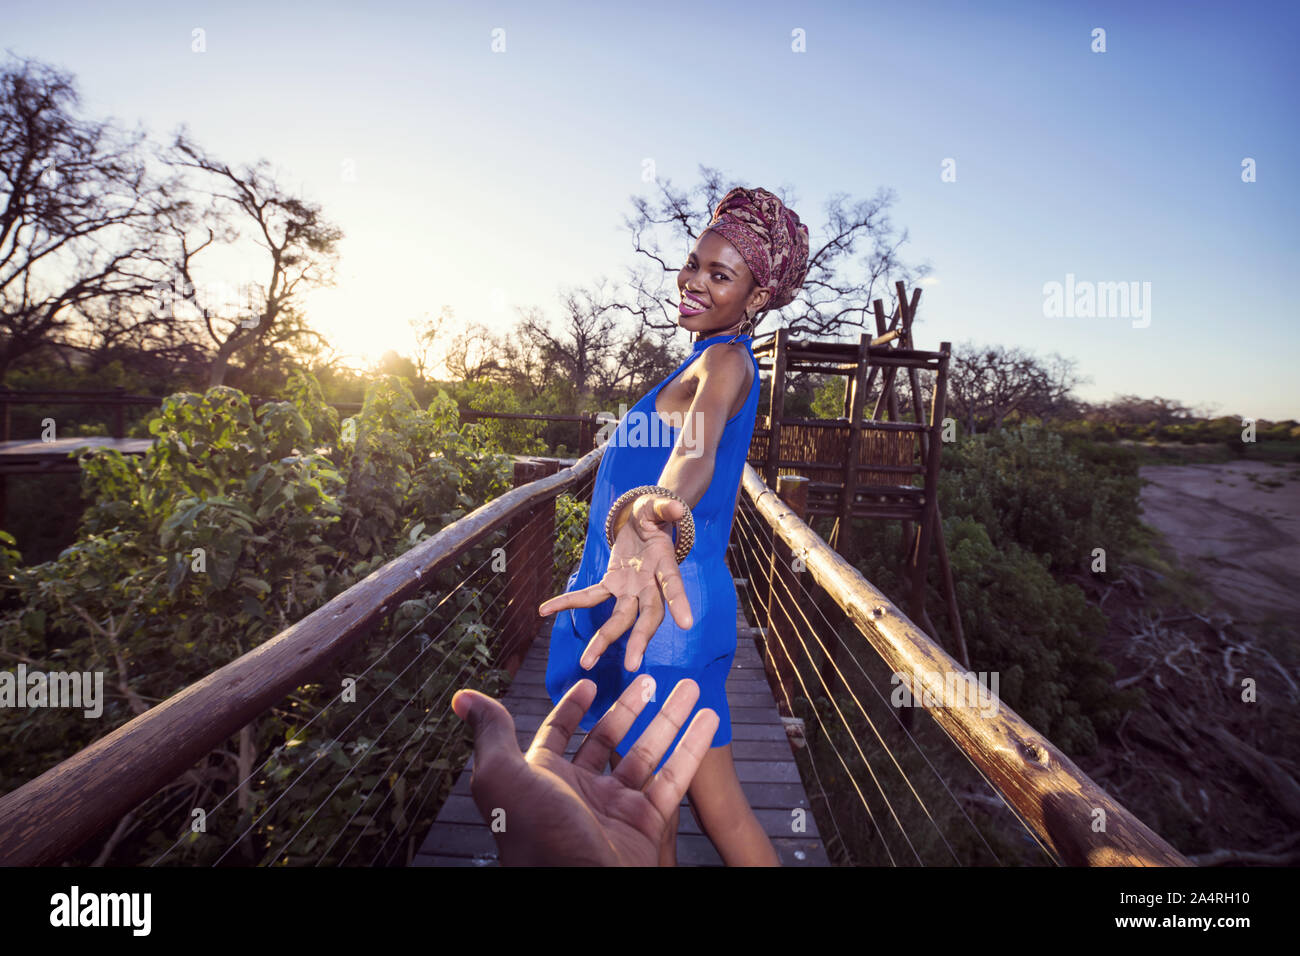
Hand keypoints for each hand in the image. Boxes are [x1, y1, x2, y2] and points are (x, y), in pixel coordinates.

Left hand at [450, 675, 718, 865]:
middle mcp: (578, 792)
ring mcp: (615, 808)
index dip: (571, 708)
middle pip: (608, 739)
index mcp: (542, 779)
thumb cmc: (536, 835)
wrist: (580, 888)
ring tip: (691, 687)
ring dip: (669, 719)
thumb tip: (462, 698)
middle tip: (651, 679)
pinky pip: (673, 778)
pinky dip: (692, 747)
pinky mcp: (646, 824)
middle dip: (629, 708)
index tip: (591, 682)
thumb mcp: (503, 777)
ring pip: (646, 753)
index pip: (558, 734)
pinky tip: (708, 719)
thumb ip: (492, 734)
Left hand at [539, 493, 693, 671]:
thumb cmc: (652, 516)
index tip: (686, 623)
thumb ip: (662, 508)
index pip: (673, 585)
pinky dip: (568, 602)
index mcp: (664, 565)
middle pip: (648, 615)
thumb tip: (674, 506)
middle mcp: (649, 585)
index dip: (679, 602)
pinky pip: (590, 597)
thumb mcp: (654, 507)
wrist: (644, 524)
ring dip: (604, 640)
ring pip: (620, 619)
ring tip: (586, 662)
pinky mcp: (612, 585)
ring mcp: (630, 589)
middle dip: (640, 639)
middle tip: (632, 665)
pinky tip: (545, 609)